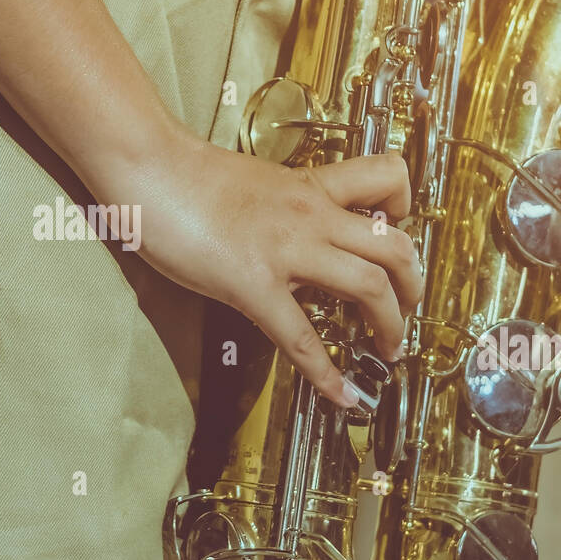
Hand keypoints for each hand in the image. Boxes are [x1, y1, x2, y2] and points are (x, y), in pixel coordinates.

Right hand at [95, 125, 421, 407]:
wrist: (147, 164)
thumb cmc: (190, 173)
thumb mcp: (261, 181)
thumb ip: (291, 205)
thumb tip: (304, 229)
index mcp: (314, 186)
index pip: (387, 179)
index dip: (407, 207)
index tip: (402, 232)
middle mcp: (313, 216)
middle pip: (396, 247)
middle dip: (413, 287)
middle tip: (408, 309)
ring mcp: (287, 250)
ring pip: (369, 285)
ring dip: (391, 324)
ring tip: (389, 348)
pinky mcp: (254, 284)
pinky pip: (301, 337)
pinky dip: (326, 373)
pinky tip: (341, 394)